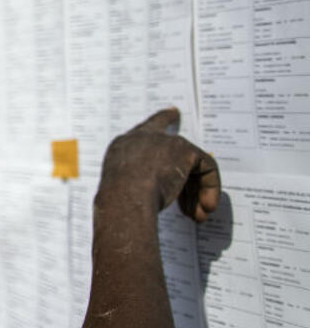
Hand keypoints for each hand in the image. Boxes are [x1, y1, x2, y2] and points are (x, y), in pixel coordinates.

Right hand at [99, 108, 220, 221]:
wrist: (124, 198)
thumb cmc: (119, 201)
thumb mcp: (125, 189)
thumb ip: (140, 183)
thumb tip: (159, 193)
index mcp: (122, 146)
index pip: (144, 129)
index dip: (161, 121)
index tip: (174, 112)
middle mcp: (141, 138)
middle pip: (175, 149)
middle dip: (193, 180)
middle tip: (202, 205)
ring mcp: (163, 141)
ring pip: (191, 164)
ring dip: (198, 193)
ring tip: (199, 215)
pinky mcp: (184, 150)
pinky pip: (206, 168)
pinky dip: (210, 189)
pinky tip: (206, 207)